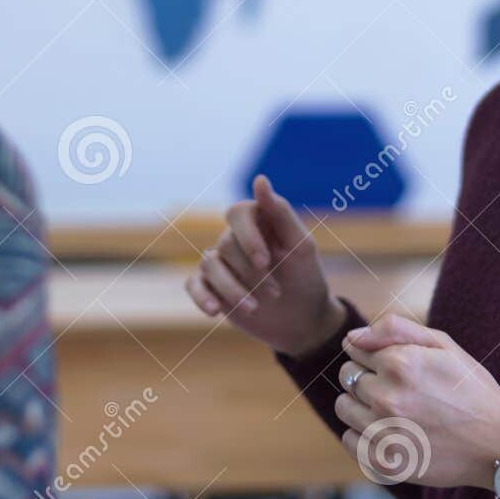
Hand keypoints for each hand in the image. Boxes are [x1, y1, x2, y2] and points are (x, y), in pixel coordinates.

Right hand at [184, 174, 345, 357]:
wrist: (303, 319)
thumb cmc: (305, 277)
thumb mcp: (301, 247)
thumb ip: (281, 213)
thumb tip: (259, 179)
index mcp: (257, 220)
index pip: (237, 213)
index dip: (247, 236)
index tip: (266, 261)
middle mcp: (235, 238)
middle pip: (226, 244)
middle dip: (250, 272)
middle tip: (275, 293)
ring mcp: (221, 262)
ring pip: (209, 264)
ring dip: (232, 289)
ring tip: (254, 309)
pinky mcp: (212, 287)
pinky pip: (194, 285)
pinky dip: (201, 297)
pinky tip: (215, 312)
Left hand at [333, 313, 499, 489]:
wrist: (499, 442)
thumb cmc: (471, 389)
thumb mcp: (442, 344)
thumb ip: (393, 329)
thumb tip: (350, 337)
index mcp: (399, 364)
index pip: (355, 350)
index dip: (375, 355)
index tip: (397, 367)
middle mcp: (387, 398)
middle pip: (347, 377)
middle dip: (366, 377)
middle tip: (399, 389)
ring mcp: (384, 434)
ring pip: (344, 408)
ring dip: (360, 406)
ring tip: (393, 411)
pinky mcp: (385, 464)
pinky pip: (349, 441)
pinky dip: (362, 435)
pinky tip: (389, 432)